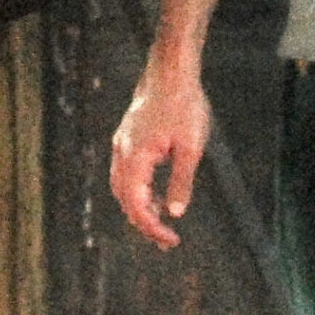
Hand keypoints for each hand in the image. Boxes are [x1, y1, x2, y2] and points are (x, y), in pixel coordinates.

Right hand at [110, 62, 211, 249]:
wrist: (171, 72)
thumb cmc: (184, 106)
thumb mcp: (191, 147)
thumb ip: (182, 181)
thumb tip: (176, 213)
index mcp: (135, 158)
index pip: (136, 205)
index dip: (151, 227)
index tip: (171, 240)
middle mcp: (122, 153)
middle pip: (125, 200)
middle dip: (144, 223)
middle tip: (167, 242)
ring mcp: (122, 144)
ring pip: (123, 188)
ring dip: (140, 207)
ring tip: (162, 223)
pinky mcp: (127, 138)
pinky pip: (126, 174)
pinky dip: (138, 190)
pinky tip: (156, 195)